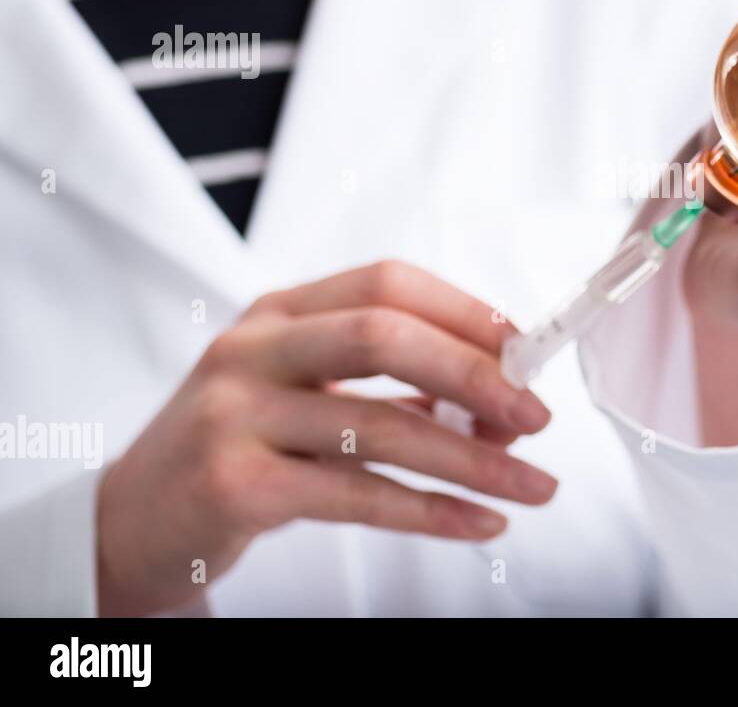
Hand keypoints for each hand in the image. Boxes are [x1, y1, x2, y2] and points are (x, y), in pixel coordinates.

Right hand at [96, 261, 555, 615]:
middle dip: (476, 375)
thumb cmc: (240, 449)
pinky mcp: (234, 485)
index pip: (387, 283)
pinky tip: (480, 522)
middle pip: (384, 335)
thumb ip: (388, 387)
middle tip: (538, 418)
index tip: (526, 351)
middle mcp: (253, 350)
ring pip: (380, 425)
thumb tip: (501, 404)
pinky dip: (431, 511)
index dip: (466, 312)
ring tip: (535, 486)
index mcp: (280, 313)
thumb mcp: (302, 394)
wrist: (131, 522)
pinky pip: (357, 494)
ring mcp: (236, 414)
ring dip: (474, 460)